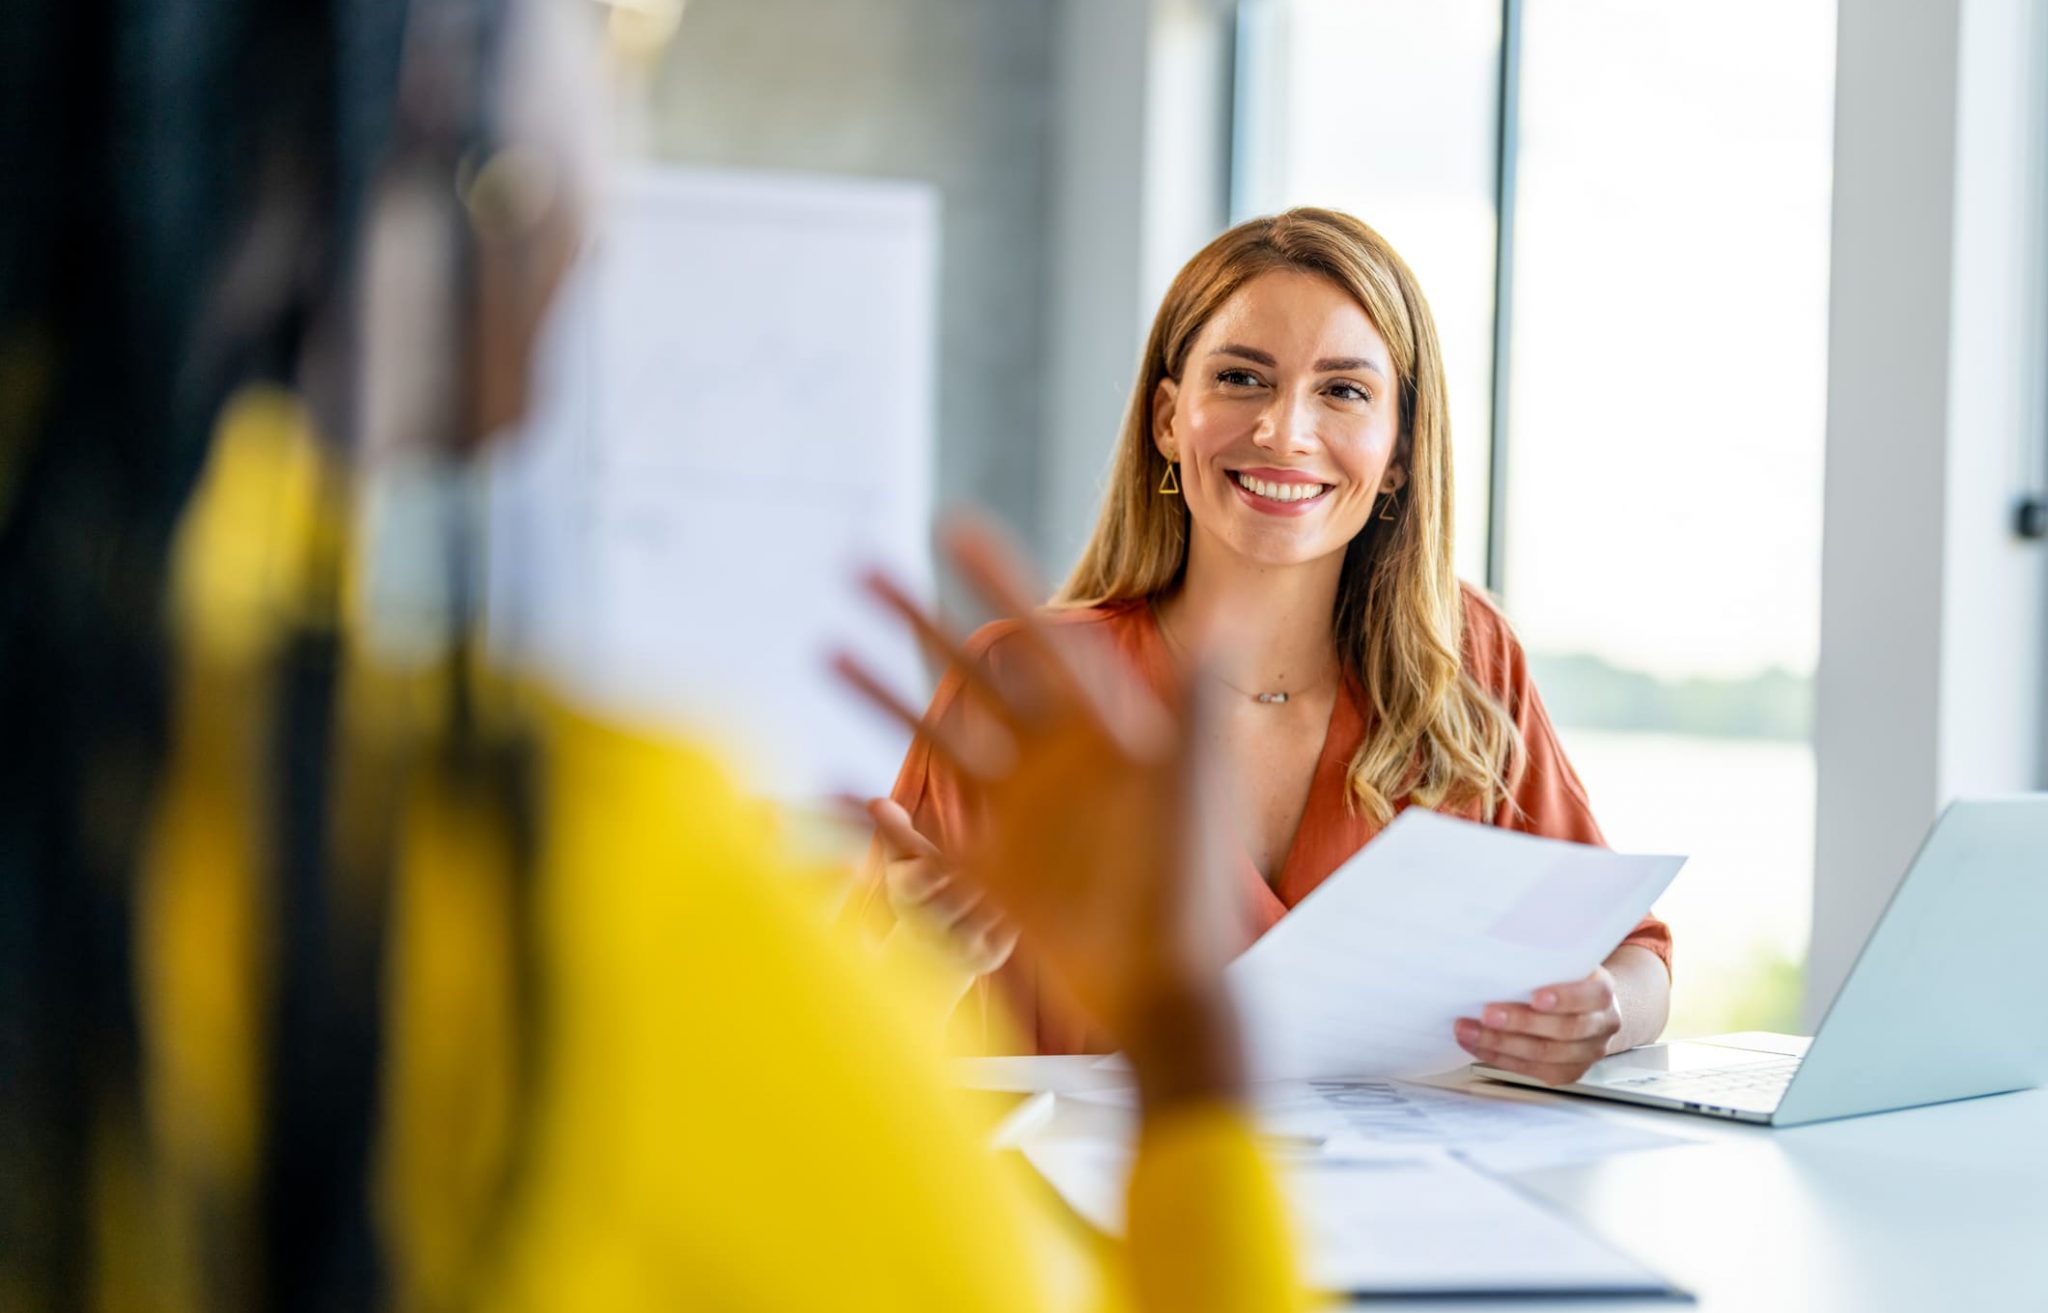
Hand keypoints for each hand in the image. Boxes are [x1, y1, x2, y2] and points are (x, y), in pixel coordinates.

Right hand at [837, 518, 1243, 1108]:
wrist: (1173, 990)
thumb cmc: (1192, 885)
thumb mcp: (1194, 783)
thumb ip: (1194, 706)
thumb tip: (1217, 622)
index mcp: (1098, 729)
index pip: (1036, 637)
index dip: (995, 580)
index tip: (952, 525)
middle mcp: (1050, 763)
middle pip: (970, 674)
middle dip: (917, 619)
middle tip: (861, 568)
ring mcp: (1016, 818)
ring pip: (934, 739)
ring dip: (881, 693)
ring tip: (828, 647)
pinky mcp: (990, 878)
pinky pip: (918, 837)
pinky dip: (871, 815)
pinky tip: (827, 784)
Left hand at [1455, 967, 1622, 1085]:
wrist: (1585, 1007)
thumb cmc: (1564, 978)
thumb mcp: (1562, 962)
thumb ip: (1543, 960)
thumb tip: (1500, 951)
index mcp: (1602, 993)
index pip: (1592, 996)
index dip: (1565, 998)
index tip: (1534, 997)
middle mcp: (1601, 1026)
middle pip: (1564, 1030)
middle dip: (1520, 1023)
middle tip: (1487, 1014)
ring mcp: (1586, 1053)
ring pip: (1544, 1054)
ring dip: (1500, 1043)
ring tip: (1468, 1030)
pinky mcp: (1566, 1072)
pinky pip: (1531, 1069)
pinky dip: (1499, 1057)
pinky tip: (1476, 1044)